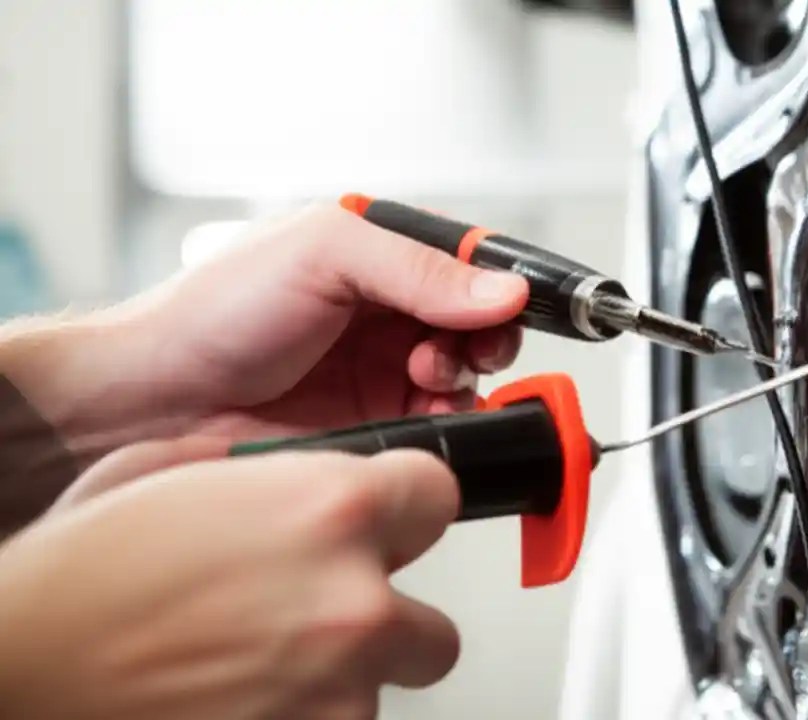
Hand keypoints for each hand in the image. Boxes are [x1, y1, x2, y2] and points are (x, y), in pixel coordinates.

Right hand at [0, 446, 460, 719]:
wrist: (10, 677)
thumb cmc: (69, 584)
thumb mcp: (168, 476)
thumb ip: (262, 473)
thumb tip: (296, 474)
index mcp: (331, 511)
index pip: (438, 497)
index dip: (403, 514)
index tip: (383, 529)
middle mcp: (354, 605)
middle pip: (431, 624)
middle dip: (379, 625)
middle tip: (309, 624)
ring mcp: (339, 696)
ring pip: (376, 695)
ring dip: (330, 684)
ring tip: (241, 669)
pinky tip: (230, 702)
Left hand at [139, 202, 529, 439]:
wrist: (155, 400)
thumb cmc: (214, 311)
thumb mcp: (323, 254)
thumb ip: (419, 269)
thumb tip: (503, 291)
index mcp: (378, 253)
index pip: (469, 261)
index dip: (500, 282)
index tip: (509, 305)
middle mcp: (388, 310)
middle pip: (482, 321)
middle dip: (486, 334)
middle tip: (462, 344)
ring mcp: (385, 368)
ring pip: (470, 375)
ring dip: (463, 377)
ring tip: (424, 375)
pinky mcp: (380, 424)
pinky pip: (443, 424)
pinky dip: (448, 420)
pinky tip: (422, 412)